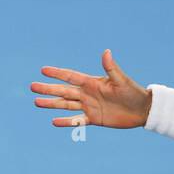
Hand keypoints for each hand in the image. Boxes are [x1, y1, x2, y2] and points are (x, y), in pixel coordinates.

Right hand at [31, 49, 151, 128]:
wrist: (142, 110)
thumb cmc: (133, 91)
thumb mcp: (121, 79)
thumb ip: (111, 67)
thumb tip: (106, 52)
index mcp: (92, 82)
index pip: (70, 76)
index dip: (57, 73)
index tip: (43, 70)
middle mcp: (87, 94)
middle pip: (63, 91)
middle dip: (48, 89)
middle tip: (32, 87)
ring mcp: (89, 106)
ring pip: (66, 105)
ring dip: (51, 104)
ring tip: (36, 102)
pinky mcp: (94, 119)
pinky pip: (76, 121)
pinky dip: (66, 122)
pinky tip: (54, 121)